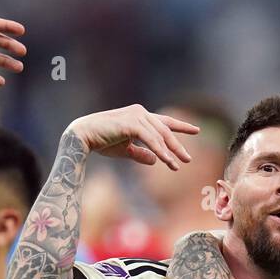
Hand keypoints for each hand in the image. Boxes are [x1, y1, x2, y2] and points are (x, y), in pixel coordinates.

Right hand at [68, 105, 198, 169]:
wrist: (83, 136)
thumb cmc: (102, 142)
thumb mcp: (125, 150)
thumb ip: (141, 154)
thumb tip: (155, 161)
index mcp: (139, 116)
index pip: (164, 122)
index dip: (181, 126)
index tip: (196, 130)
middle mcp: (140, 112)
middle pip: (165, 130)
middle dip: (177, 145)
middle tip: (188, 159)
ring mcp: (136, 116)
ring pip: (160, 136)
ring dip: (170, 152)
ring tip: (178, 166)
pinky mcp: (132, 123)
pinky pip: (151, 139)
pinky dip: (160, 151)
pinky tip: (167, 161)